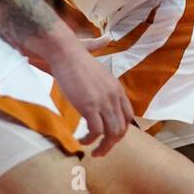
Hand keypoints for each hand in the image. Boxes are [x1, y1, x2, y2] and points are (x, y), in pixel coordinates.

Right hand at [46, 29, 132, 156]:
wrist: (65, 52)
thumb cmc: (76, 59)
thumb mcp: (97, 69)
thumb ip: (102, 73)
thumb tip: (106, 41)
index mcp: (117, 89)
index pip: (128, 116)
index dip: (120, 130)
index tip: (109, 138)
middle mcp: (114, 96)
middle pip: (122, 128)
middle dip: (113, 143)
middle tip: (101, 151)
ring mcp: (103, 101)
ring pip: (111, 133)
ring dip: (103, 147)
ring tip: (93, 152)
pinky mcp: (89, 106)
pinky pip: (95, 130)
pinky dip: (89, 140)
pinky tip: (82, 141)